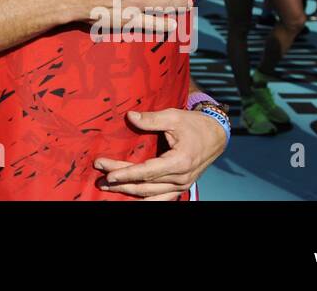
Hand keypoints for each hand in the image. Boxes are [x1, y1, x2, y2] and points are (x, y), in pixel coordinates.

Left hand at [95, 108, 227, 198]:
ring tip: (108, 187)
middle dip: (121, 182)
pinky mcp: (180, 187)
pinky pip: (161, 198)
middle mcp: (181, 178)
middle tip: (100, 177)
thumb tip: (130, 117)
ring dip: (128, 192)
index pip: (147, 172)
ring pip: (151, 194)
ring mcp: (181, 185)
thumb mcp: (174, 117)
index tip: (108, 172)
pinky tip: (130, 198)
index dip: (126, 173)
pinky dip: (146, 200)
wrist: (216, 136)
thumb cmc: (194, 125)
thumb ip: (151, 119)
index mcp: (179, 162)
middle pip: (145, 184)